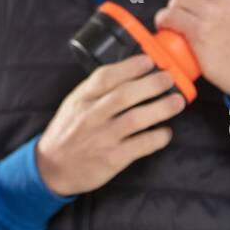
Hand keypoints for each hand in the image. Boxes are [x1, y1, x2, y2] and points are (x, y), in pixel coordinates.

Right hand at [35, 54, 185, 196]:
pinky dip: (156, 138)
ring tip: (177, 101)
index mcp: (82, 99)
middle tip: (168, 78)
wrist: (52, 168)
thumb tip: (130, 73)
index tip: (148, 61)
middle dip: (151, 84)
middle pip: (125, 95)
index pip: (106, 76)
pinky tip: (166, 132)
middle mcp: (91, 116)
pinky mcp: (111, 159)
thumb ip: (97, 90)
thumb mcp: (75, 104)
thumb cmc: (68, 132)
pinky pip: (139, 145)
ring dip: (160, 108)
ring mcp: (102, 138)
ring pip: (135, 119)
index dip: (130, 67)